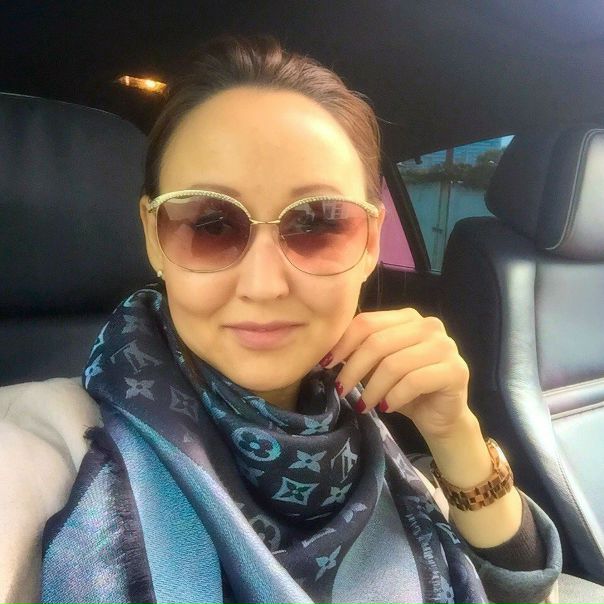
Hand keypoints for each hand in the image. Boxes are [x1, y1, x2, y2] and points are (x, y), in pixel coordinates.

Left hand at [321, 308, 470, 439]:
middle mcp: (429, 325)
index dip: (342, 343)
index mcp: (408, 317)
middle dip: (353, 369)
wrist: (440, 416)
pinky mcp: (455, 370)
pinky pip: (414, 382)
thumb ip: (360, 352)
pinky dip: (394, 397)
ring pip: (394, 364)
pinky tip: (386, 407)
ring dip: (372, 388)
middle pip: (378, 342)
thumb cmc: (404, 389)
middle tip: (340, 391)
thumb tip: (325, 353)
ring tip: (363, 405)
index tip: (325, 364)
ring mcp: (446, 346)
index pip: (367, 322)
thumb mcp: (377, 367)